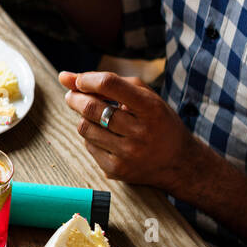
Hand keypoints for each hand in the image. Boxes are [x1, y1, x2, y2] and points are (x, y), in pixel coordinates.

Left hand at [58, 71, 196, 190]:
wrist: (180, 163)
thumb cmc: (158, 122)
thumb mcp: (146, 97)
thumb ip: (112, 83)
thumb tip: (66, 77)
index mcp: (151, 108)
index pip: (110, 84)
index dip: (86, 79)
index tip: (78, 80)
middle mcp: (140, 131)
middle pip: (91, 108)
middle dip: (75, 98)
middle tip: (72, 95)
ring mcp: (128, 153)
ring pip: (85, 128)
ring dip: (83, 118)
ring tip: (93, 116)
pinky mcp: (117, 169)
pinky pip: (89, 146)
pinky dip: (91, 137)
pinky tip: (105, 136)